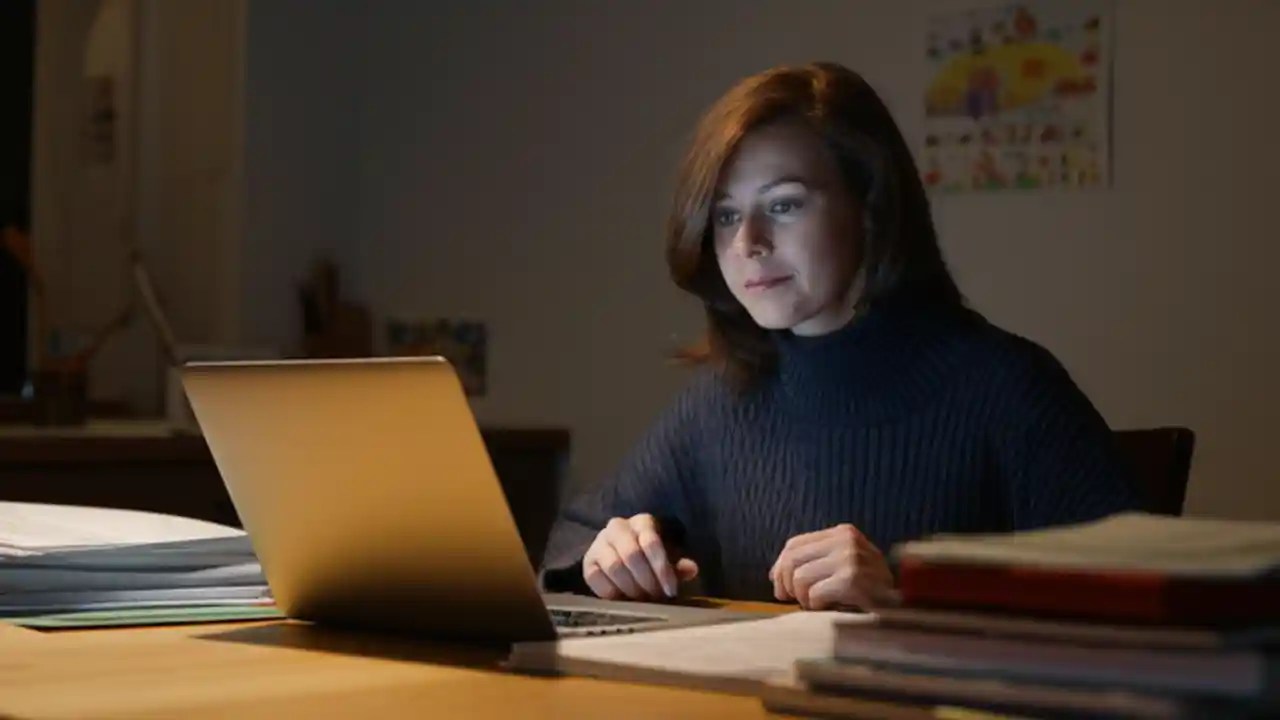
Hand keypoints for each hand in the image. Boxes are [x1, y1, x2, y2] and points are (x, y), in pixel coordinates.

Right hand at [582, 514, 698, 600]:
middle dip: (646, 581)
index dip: (662, 568)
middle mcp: (617, 527)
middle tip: (655, 598)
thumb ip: (678, 565)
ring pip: (614, 567)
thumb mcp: (667, 558)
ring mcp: (599, 542)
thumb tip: (691, 569)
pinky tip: (623, 600)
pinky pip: (596, 578)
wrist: (619, 555)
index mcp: (642, 522)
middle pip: (631, 554)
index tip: (670, 590)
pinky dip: (612, 593)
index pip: (651, 542)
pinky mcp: (587, 560)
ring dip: (630, 588)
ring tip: (642, 601)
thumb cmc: (650, 558)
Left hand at [769, 524, 895, 609]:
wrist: (906, 609)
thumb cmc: (871, 591)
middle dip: (787, 585)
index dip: (780, 567)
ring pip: (799, 578)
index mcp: (843, 533)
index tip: (780, 587)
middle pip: (792, 559)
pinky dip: (817, 606)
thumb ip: (814, 563)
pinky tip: (832, 609)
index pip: (794, 544)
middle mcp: (846, 540)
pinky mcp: (852, 579)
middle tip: (795, 601)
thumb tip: (775, 575)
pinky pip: (813, 594)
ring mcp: (850, 558)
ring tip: (821, 605)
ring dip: (805, 598)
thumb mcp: (844, 566)